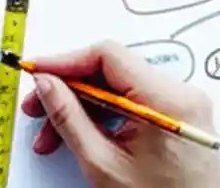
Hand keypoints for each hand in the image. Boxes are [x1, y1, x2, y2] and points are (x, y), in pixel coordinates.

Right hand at [22, 41, 219, 187]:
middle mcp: (180, 95)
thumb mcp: (104, 164)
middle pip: (109, 72)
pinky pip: (132, 104)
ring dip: (81, 107)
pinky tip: (81, 136)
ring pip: (117, 90)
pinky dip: (103, 116)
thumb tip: (46, 84)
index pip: (107, 56)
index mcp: (167, 100)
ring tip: (53, 136)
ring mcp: (181, 107)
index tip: (37, 73)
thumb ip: (69, 118)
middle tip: (37, 109)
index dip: (65, 62)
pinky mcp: (177, 119)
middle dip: (68, 90)